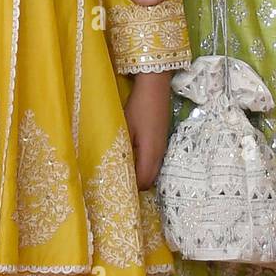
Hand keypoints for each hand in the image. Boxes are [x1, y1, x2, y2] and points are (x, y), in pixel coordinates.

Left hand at [123, 73, 171, 188]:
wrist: (155, 87)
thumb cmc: (138, 107)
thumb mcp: (125, 128)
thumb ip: (121, 149)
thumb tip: (113, 167)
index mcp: (150, 154)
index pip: (143, 182)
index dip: (131, 188)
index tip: (117, 188)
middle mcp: (160, 154)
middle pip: (150, 180)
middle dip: (137, 184)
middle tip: (119, 181)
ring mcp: (163, 147)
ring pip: (153, 170)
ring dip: (141, 174)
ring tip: (123, 170)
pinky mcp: (162, 139)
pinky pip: (155, 160)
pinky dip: (145, 164)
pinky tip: (132, 155)